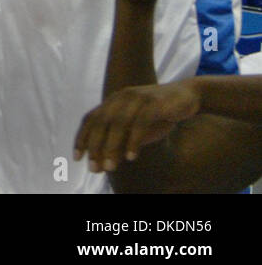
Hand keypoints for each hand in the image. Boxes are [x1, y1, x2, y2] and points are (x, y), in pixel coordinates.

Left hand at [73, 79, 199, 171]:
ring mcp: (137, 98)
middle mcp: (120, 97)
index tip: (77, 157)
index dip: (81, 138)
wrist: (187, 96)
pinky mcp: (155, 103)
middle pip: (101, 122)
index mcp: (112, 102)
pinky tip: (131, 157)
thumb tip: (103, 166)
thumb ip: (120, 144)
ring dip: (112, 147)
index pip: (90, 119)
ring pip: (118, 123)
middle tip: (94, 167)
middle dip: (95, 146)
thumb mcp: (136, 131)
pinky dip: (134, 140)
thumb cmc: (158, 116)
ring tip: (111, 167)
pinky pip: (140, 123)